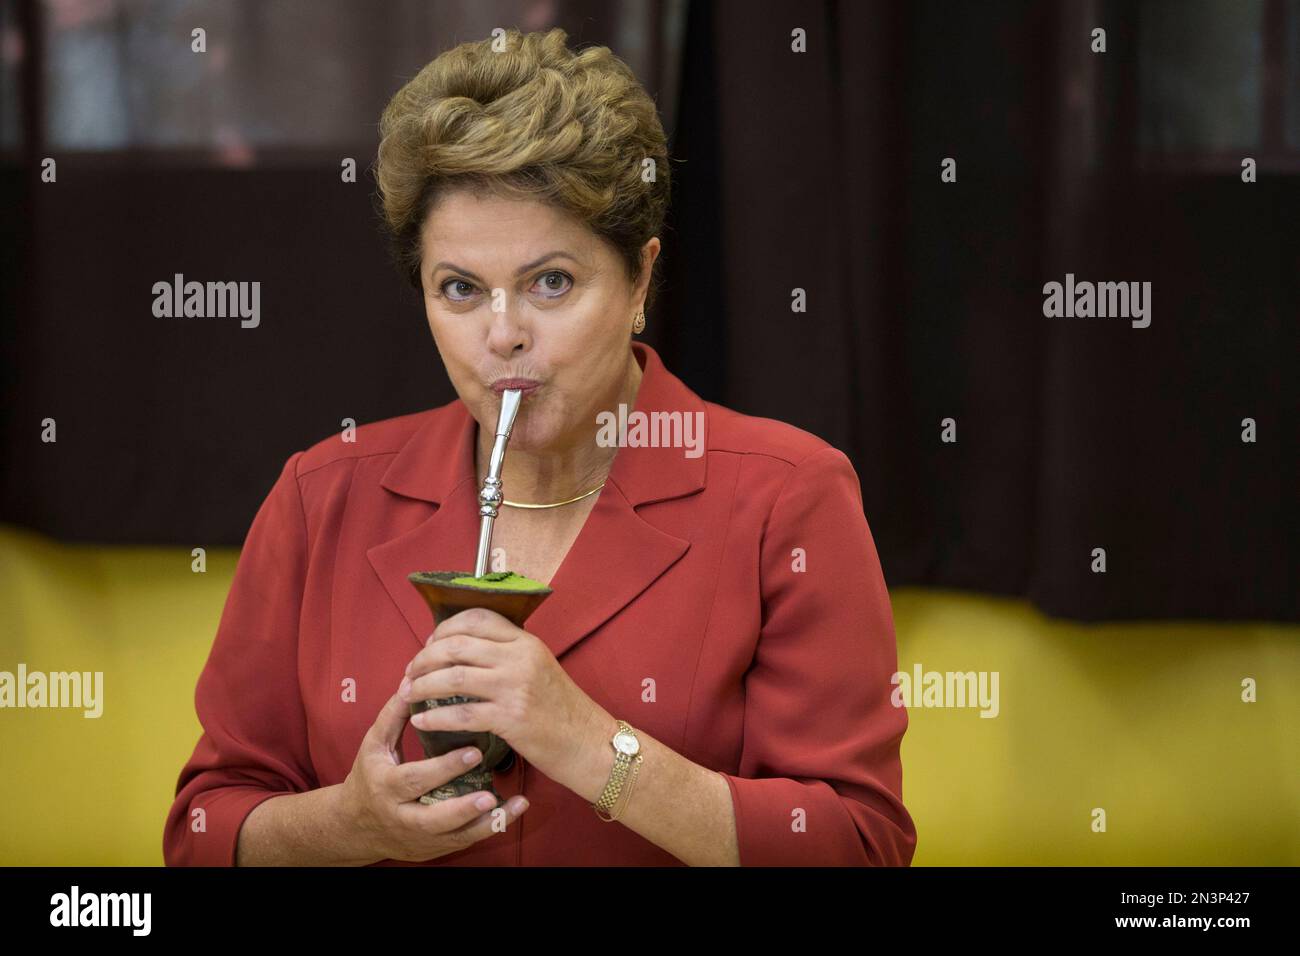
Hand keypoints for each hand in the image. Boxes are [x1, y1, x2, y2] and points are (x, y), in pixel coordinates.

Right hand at [337, 686, 529, 862]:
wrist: (356, 826)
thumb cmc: (370, 775)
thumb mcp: (374, 745)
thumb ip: (394, 715)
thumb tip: (414, 681)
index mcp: (386, 787)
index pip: (415, 779)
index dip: (444, 768)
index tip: (474, 751)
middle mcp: (402, 816)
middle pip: (433, 818)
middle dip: (463, 807)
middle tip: (491, 793)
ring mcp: (420, 837)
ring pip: (454, 837)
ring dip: (486, 824)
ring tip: (513, 806)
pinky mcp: (434, 847)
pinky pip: (464, 841)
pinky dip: (489, 829)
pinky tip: (512, 813)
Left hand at [401, 606, 608, 795]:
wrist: (589, 743)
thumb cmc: (562, 710)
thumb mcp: (540, 668)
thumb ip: (507, 656)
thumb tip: (462, 654)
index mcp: (526, 641)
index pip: (477, 618)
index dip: (444, 628)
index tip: (429, 644)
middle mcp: (520, 658)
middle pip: (457, 645)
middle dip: (424, 657)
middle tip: (410, 672)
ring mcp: (515, 687)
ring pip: (453, 677)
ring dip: (422, 685)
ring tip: (407, 694)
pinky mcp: (510, 718)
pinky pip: (460, 713)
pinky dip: (434, 717)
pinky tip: (421, 721)